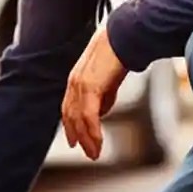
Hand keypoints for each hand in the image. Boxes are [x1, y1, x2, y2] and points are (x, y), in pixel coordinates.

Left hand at [61, 26, 127, 160]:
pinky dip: (93, 133)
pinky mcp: (91, 88)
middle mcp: (74, 83)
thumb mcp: (108, 79)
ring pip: (79, 120)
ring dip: (87, 140)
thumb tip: (102, 113)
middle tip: (88, 153)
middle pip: (71, 117)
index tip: (74, 142)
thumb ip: (103, 96)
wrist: (124, 37)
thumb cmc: (119, 53)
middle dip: (78, 137)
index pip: (68, 108)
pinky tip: (98, 143)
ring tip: (95, 154)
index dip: (70, 126)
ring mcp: (80, 86)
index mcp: (76, 79)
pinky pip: (89, 117)